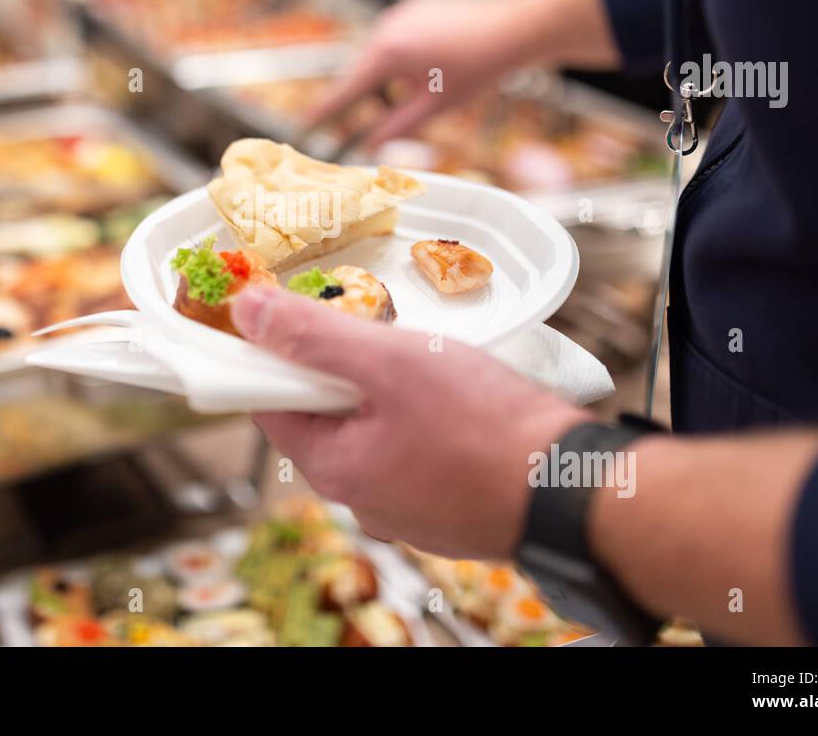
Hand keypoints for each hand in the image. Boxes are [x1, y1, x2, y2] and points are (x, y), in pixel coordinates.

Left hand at [231, 287, 589, 558]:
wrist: (571, 489)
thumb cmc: (484, 426)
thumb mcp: (389, 362)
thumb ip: (314, 336)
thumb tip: (246, 310)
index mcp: (333, 467)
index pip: (273, 403)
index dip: (277, 355)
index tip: (296, 316)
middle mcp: (362, 499)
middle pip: (325, 417)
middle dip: (344, 370)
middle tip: (381, 332)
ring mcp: (406, 508)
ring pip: (375, 433)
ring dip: (389, 394)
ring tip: (428, 362)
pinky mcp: (446, 507)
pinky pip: (416, 453)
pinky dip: (425, 421)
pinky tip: (457, 401)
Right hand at [306, 0, 520, 146]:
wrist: (511, 29)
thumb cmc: (475, 70)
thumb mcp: (433, 108)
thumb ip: (396, 129)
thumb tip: (370, 148)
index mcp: (387, 54)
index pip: (347, 90)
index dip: (325, 111)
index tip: (304, 123)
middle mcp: (385, 31)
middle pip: (364, 76)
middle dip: (373, 101)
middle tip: (386, 120)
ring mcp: (398, 17)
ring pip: (381, 60)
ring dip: (391, 82)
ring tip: (428, 88)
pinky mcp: (412, 11)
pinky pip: (396, 43)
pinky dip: (404, 63)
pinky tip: (434, 69)